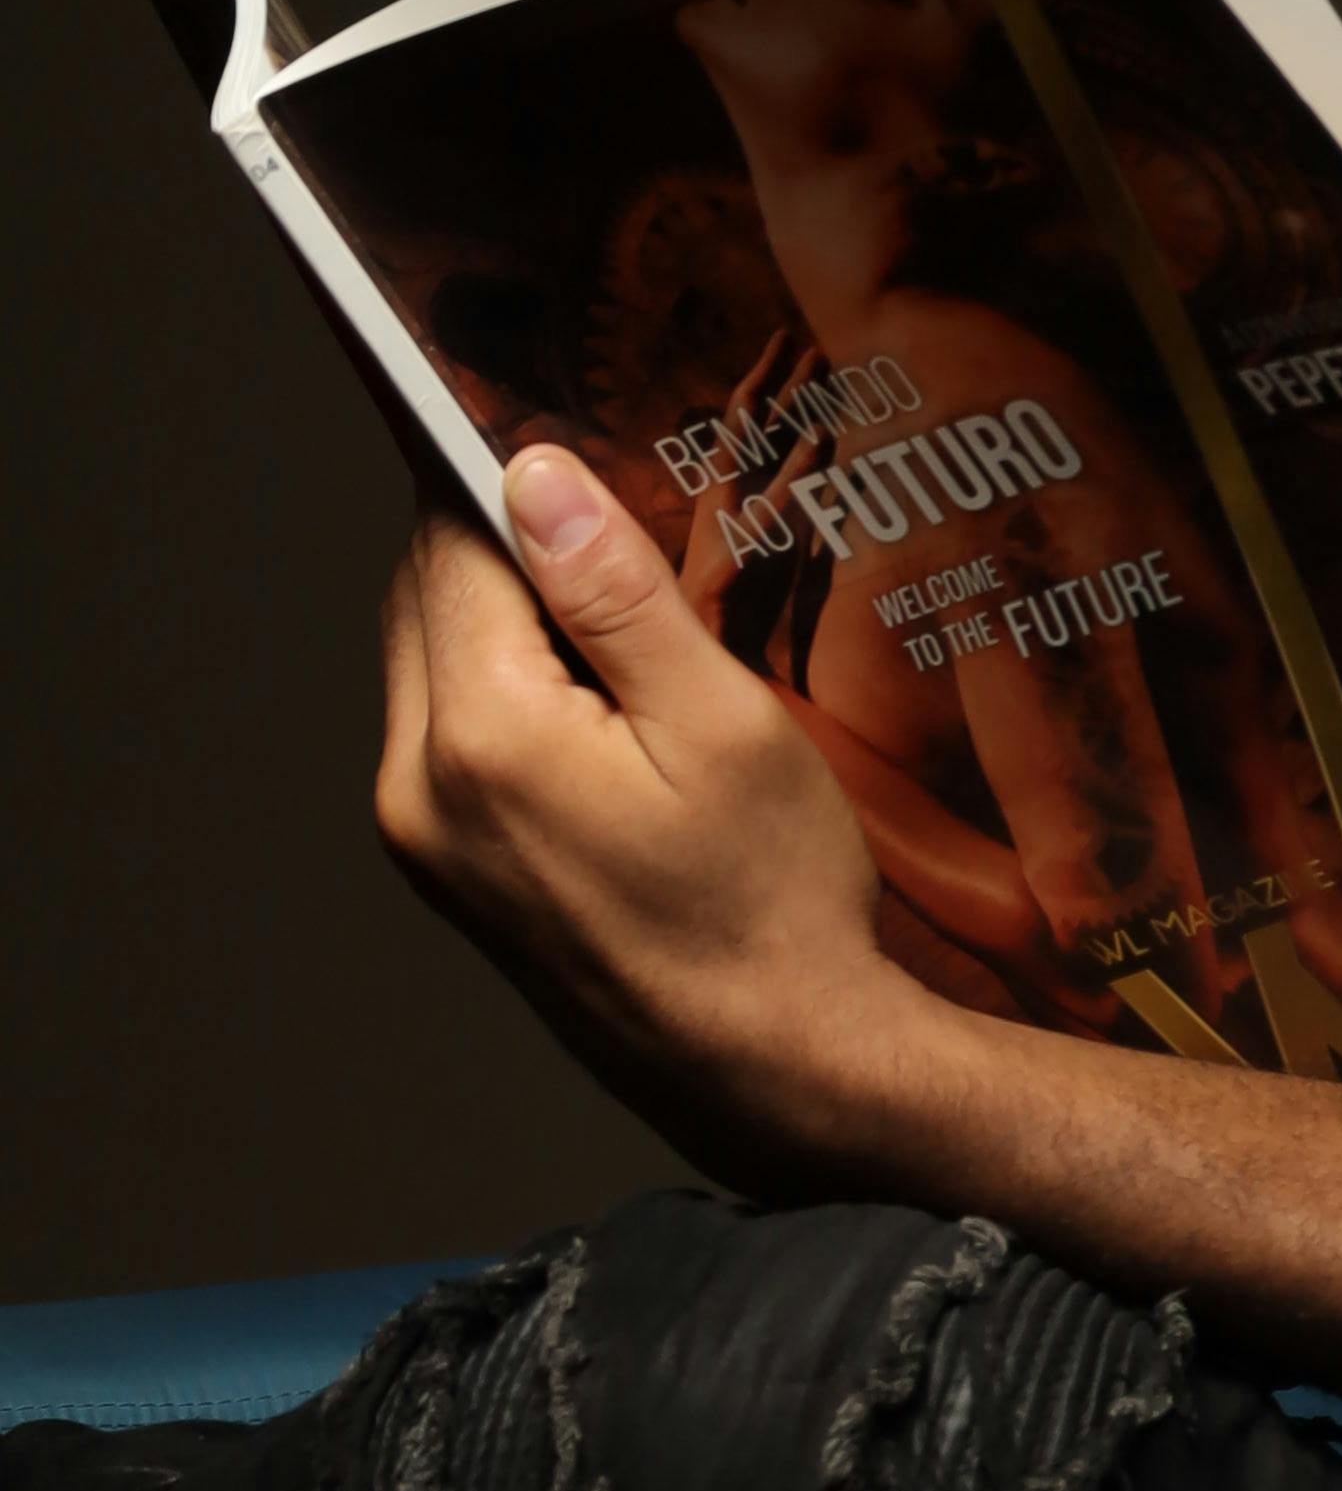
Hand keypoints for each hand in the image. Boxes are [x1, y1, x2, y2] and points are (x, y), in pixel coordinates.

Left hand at [376, 451, 942, 1181]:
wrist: (776, 1072)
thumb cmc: (773, 908)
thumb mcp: (723, 725)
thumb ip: (616, 595)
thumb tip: (532, 475)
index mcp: (481, 736)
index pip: (457, 540)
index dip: (511, 469)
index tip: (566, 418)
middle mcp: (418, 790)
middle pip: (428, 593)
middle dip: (506, 538)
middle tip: (620, 506)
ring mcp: (423, 841)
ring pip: (435, 661)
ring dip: (507, 614)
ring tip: (626, 613)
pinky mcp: (450, 874)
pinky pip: (451, 734)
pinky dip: (507, 688)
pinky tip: (603, 701)